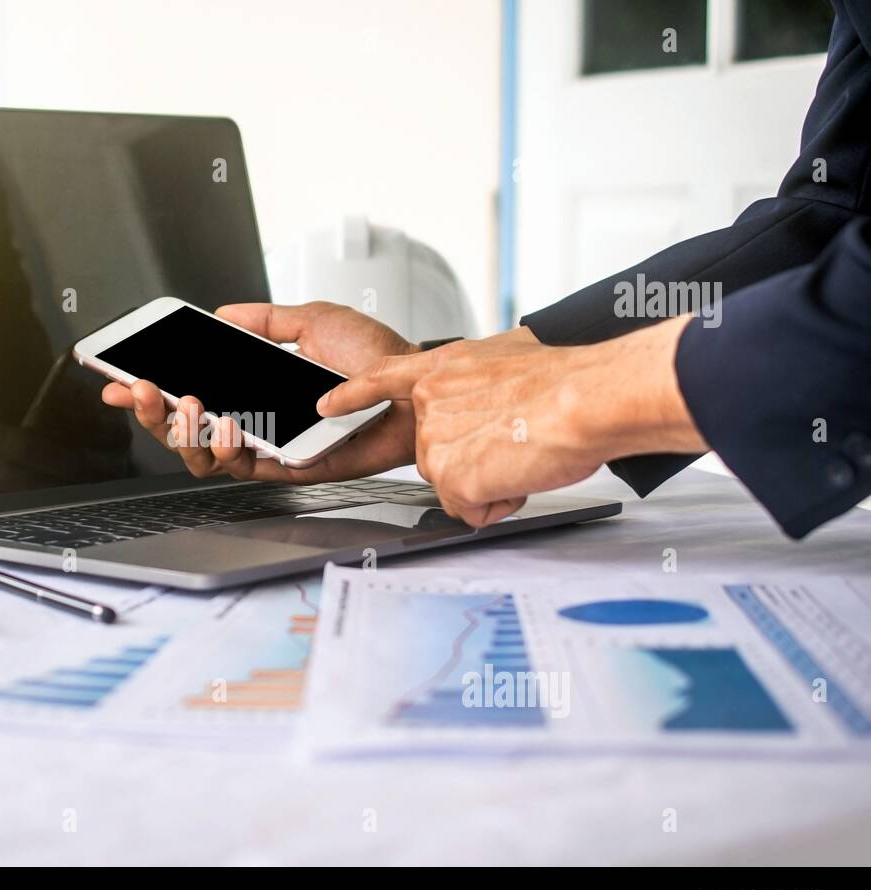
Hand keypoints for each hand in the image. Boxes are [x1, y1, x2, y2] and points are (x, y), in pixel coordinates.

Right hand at [100, 301, 419, 482]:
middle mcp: (254, 419)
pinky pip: (246, 469)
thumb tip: (221, 315)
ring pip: (204, 458)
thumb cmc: (376, 355)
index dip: (149, 391)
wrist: (414, 384)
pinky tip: (227, 423)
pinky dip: (228, 449)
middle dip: (152, 413)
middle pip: (183, 432)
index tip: (119, 377)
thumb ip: (262, 320)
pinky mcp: (291, 467)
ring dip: (186, 433)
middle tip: (141, 389)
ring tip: (189, 404)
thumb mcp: (311, 320)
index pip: (187, 393)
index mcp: (252, 386)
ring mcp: (269, 445)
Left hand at [317, 317, 707, 525]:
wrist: (584, 399)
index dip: (351, 397)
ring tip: (522, 454)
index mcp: (442, 369)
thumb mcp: (506, 359)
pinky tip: (518, 475)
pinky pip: (469, 510)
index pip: (380, 380)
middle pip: (436, 453)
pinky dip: (497, 503)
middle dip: (474, 460)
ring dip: (489, 482)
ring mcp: (434, 441)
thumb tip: (490, 397)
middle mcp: (429, 403)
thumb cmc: (565, 381)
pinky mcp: (449, 476)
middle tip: (514, 441)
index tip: (326, 405)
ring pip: (454, 484)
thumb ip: (479, 381)